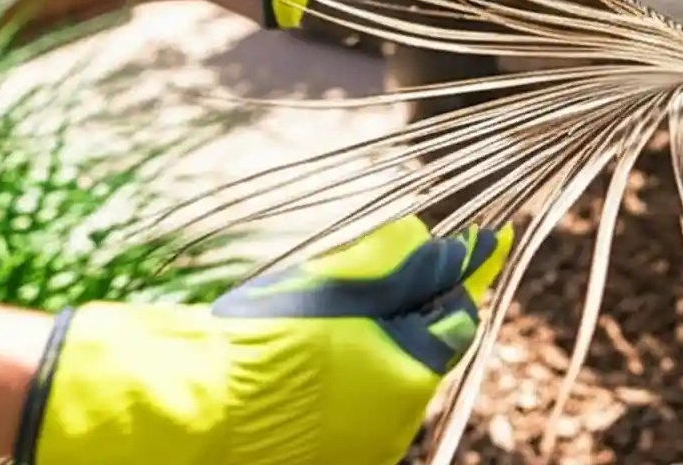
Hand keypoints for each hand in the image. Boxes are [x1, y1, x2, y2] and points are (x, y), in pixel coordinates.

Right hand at [12, 216, 511, 464]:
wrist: (198, 407)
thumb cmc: (268, 338)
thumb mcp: (342, 282)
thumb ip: (405, 262)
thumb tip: (454, 247)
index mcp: (412, 373)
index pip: (458, 315)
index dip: (459, 275)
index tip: (484, 239)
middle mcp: (399, 420)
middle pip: (423, 347)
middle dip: (410, 310)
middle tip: (378, 280)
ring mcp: (365, 444)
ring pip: (387, 377)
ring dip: (375, 345)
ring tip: (322, 323)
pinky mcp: (333, 457)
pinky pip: (354, 407)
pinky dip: (345, 379)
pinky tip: (309, 360)